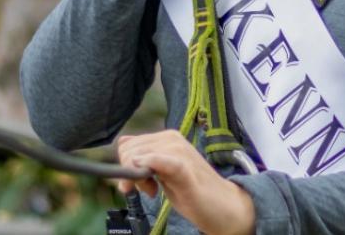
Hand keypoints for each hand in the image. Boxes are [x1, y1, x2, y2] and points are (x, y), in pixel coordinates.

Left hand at [115, 131, 254, 234]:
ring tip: (155, 190)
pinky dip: (149, 166)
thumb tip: (122, 142)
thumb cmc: (192, 189)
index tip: (137, 183)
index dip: (124, 166)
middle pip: (129, 151)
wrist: (222, 205)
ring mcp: (179, 151)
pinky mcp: (184, 168)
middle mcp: (172, 139)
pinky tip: (153, 184)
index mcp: (167, 138)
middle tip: (147, 188)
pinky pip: (158, 161)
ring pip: (138, 157)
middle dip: (129, 173)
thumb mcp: (163, 171)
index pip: (127, 145)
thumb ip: (145, 156)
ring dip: (139, 179)